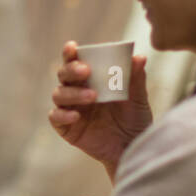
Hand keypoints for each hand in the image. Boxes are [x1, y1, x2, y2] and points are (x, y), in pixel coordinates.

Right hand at [48, 40, 151, 172]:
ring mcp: (70, 109)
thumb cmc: (135, 121)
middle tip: (86, 71)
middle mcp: (77, 91)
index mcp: (91, 80)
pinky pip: (55, 117)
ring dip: (73, 93)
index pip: (76, 61)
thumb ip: (136, 78)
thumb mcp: (138, 99)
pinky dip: (63, 114)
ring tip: (92, 97)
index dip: (70, 53)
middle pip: (63, 75)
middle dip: (71, 70)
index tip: (73, 47)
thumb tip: (139, 57)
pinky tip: (76, 115)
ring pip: (59, 94)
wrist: (133, 148)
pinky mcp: (67, 128)